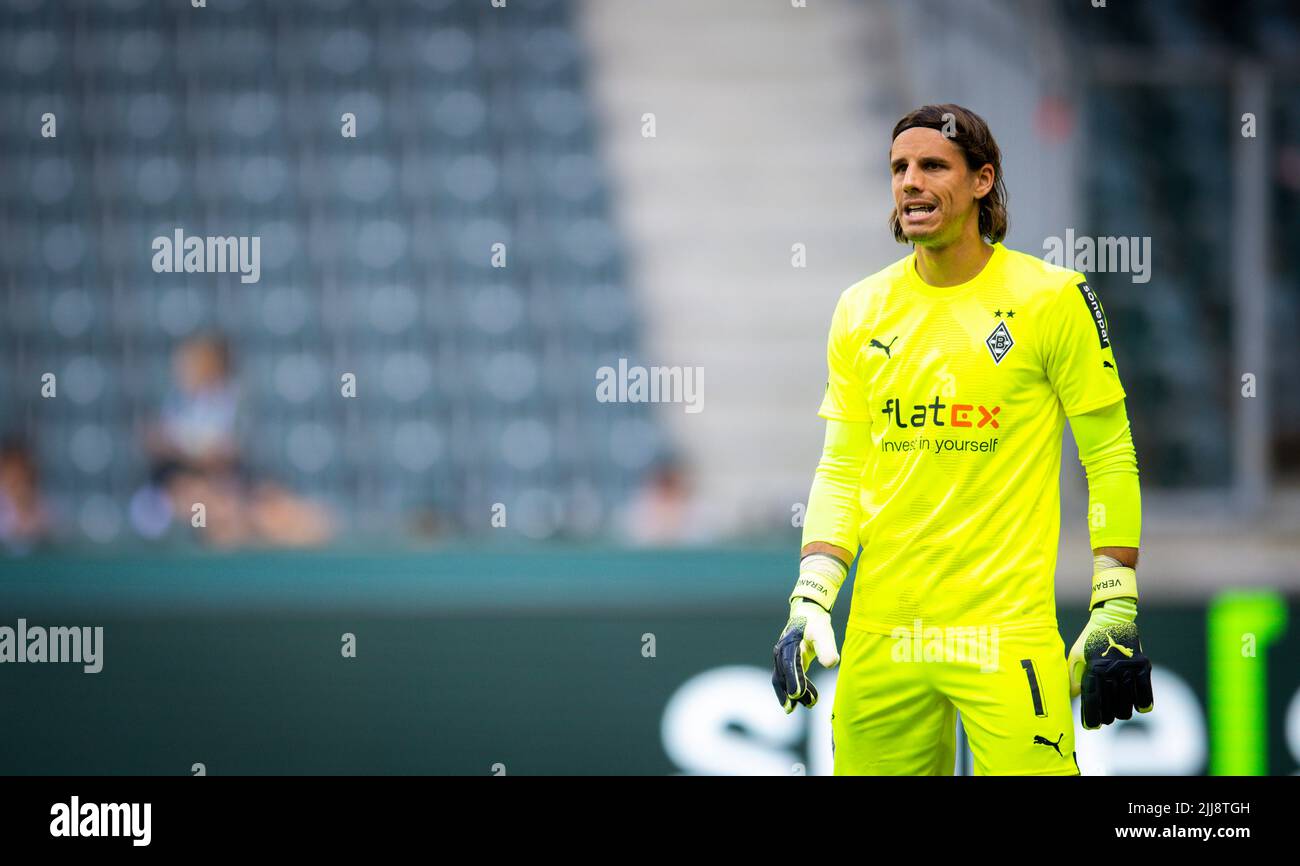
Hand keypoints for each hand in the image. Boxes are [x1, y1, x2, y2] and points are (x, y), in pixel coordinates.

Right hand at [772, 598, 839, 712]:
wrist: (807, 613)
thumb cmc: (816, 623)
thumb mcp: (824, 631)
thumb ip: (827, 647)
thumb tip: (830, 664)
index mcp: (789, 642)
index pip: (789, 663)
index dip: (793, 679)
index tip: (797, 695)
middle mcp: (781, 650)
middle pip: (782, 675)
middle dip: (789, 691)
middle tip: (800, 707)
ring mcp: (781, 657)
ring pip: (782, 679)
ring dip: (791, 693)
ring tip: (810, 704)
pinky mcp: (786, 662)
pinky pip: (787, 678)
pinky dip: (794, 689)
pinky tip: (805, 698)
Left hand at [1067, 597, 1153, 728]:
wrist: (1112, 619)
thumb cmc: (1089, 640)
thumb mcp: (1075, 656)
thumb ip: (1073, 679)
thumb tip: (1071, 700)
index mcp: (1093, 669)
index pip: (1093, 701)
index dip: (1091, 717)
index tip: (1091, 727)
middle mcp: (1111, 671)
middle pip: (1111, 709)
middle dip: (1107, 717)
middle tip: (1105, 717)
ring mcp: (1129, 669)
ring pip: (1127, 707)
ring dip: (1122, 712)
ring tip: (1118, 710)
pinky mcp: (1143, 666)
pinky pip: (1145, 695)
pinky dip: (1142, 704)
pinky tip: (1136, 706)